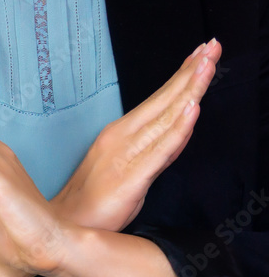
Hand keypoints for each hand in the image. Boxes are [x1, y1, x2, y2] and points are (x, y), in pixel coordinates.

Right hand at [51, 38, 222, 231]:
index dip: (180, 76)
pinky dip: (177, 129)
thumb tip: (181, 133)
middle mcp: (120, 139)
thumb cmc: (90, 203)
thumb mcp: (128, 171)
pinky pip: (160, 151)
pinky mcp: (131, 178)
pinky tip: (191, 109)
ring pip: (164, 119)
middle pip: (163, 102)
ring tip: (207, 65)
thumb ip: (156, 151)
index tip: (201, 53)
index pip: (156, 101)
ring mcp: (125, 156)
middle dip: (190, 73)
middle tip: (211, 46)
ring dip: (188, 91)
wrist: (64, 229)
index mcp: (117, 135)